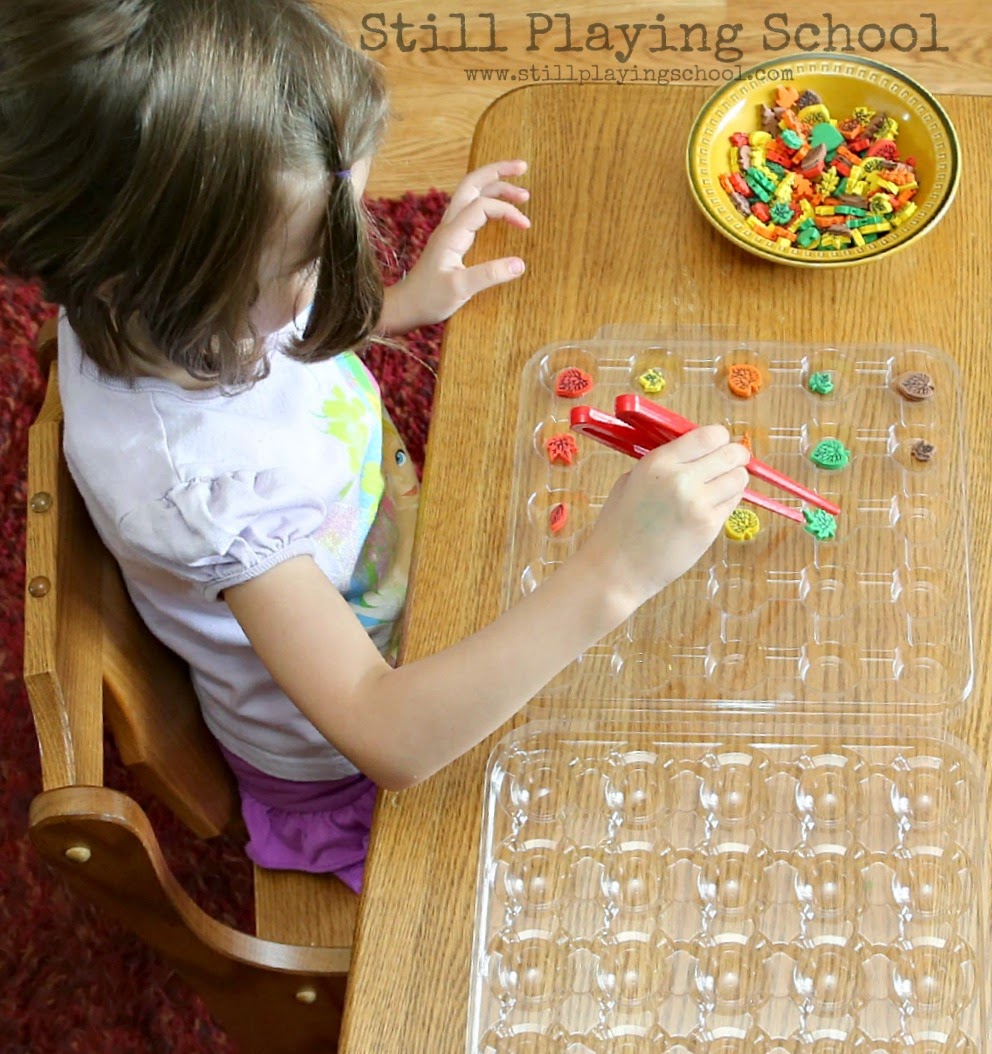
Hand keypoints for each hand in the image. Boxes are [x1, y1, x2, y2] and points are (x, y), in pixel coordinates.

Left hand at [377, 160, 529, 334]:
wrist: (406, 306)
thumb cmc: (429, 299)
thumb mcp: (460, 289)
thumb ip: (489, 275)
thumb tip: (520, 264)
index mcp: (452, 233)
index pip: (483, 205)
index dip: (507, 210)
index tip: (525, 226)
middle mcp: (449, 225)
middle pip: (472, 184)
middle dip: (498, 172)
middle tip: (523, 166)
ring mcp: (448, 230)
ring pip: (470, 193)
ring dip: (494, 184)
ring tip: (519, 189)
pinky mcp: (450, 239)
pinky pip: (469, 208)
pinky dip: (487, 199)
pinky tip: (498, 207)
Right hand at [576, 426, 750, 611]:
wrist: (617, 569)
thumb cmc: (619, 526)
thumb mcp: (631, 481)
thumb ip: (664, 463)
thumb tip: (696, 453)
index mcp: (658, 462)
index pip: (710, 435)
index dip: (719, 438)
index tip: (716, 445)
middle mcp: (681, 479)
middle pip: (732, 453)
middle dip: (735, 457)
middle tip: (730, 463)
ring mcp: (698, 505)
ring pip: (739, 479)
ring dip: (733, 480)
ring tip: (717, 488)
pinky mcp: (709, 528)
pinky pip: (732, 504)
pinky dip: (726, 503)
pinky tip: (708, 509)